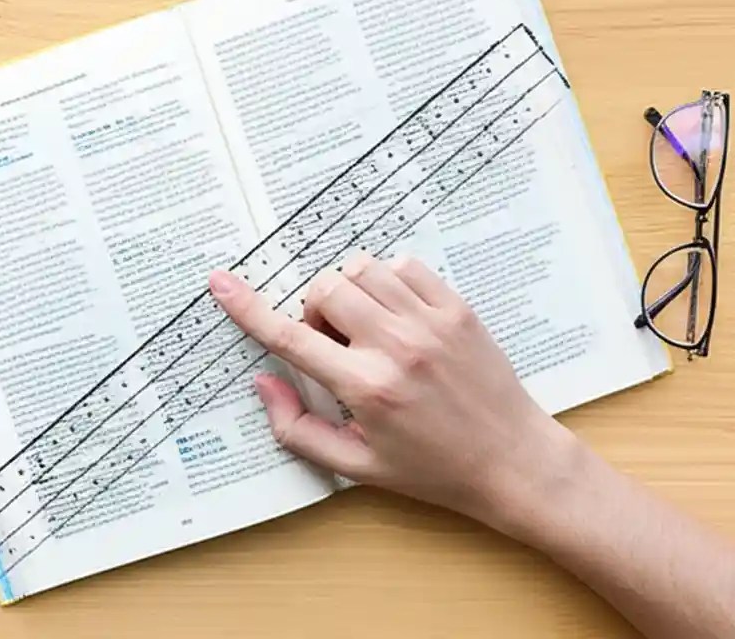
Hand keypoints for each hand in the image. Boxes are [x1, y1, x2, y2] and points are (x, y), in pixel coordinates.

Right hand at [208, 252, 578, 527]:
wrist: (513, 462)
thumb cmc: (433, 470)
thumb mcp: (356, 467)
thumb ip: (298, 429)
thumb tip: (263, 383)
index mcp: (366, 388)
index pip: (290, 337)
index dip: (248, 309)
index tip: (221, 284)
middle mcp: (396, 347)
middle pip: (325, 289)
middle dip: (314, 310)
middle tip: (333, 345)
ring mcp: (431, 322)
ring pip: (362, 269)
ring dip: (348, 292)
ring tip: (363, 328)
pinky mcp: (458, 309)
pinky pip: (405, 265)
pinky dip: (387, 280)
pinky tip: (394, 314)